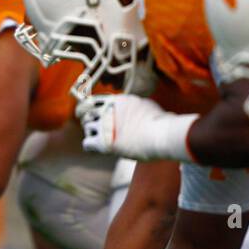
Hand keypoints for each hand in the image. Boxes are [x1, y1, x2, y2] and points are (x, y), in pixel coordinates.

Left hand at [77, 94, 194, 160]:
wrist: (162, 135)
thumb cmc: (162, 124)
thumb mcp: (147, 106)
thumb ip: (135, 106)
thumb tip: (138, 109)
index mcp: (118, 100)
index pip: (95, 100)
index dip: (92, 107)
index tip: (93, 113)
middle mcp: (108, 110)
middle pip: (87, 111)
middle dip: (89, 118)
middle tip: (93, 126)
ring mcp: (105, 126)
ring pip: (87, 126)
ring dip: (91, 132)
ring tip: (98, 138)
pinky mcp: (104, 142)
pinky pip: (87, 143)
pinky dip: (90, 145)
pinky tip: (96, 148)